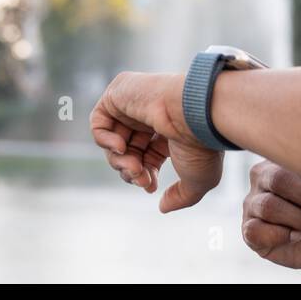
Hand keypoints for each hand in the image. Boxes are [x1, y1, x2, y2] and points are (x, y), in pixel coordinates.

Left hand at [89, 71, 223, 212]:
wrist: (197, 115)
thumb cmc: (201, 145)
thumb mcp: (198, 181)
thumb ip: (182, 197)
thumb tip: (162, 207)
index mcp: (171, 130)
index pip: (147, 156)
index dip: (145, 174)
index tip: (149, 186)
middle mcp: (152, 116)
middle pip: (129, 150)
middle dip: (131, 170)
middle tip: (139, 178)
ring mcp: (135, 103)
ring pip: (113, 139)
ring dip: (119, 160)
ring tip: (132, 167)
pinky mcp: (120, 92)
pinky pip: (99, 120)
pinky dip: (104, 139)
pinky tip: (121, 147)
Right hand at [241, 160, 300, 271]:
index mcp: (281, 157)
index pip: (290, 158)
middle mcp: (262, 178)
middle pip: (277, 181)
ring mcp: (253, 204)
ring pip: (268, 206)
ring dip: (300, 219)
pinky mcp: (251, 232)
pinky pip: (254, 231)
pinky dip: (282, 236)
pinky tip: (297, 236)